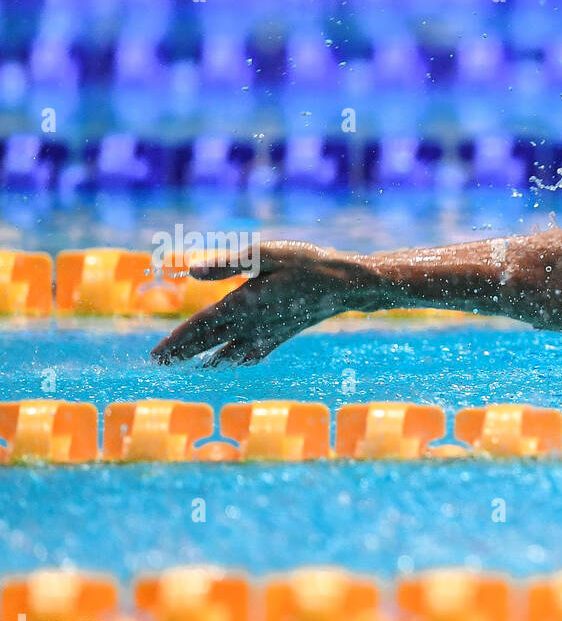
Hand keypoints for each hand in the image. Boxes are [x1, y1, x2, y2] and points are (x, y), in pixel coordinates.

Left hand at [151, 241, 380, 364]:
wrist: (346, 285)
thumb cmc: (308, 263)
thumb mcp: (267, 254)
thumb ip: (229, 263)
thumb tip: (191, 270)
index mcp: (244, 303)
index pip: (201, 326)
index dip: (176, 341)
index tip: (156, 355)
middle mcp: (253, 323)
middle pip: (210, 342)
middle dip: (183, 352)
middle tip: (159, 362)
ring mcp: (269, 332)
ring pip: (231, 351)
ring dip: (208, 359)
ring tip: (192, 366)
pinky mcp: (283, 333)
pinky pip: (254, 352)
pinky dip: (238, 359)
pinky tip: (234, 362)